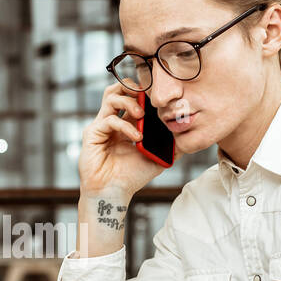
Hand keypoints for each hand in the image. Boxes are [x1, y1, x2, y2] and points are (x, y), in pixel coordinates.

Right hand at [78, 84, 168, 199]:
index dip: (144, 92)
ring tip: (142, 114)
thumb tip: (188, 136)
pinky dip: (126, 126)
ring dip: (129, 101)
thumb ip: (171, 146)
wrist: (113, 193)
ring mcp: (101, 125)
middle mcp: (112, 121)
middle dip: (133, 87)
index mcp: (126, 124)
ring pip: (111, 96)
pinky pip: (110, 120)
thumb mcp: (157, 159)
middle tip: (147, 96)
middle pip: (117, 89)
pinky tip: (136, 137)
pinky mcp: (92, 133)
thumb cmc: (131, 177)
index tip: (159, 97)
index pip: (132, 97)